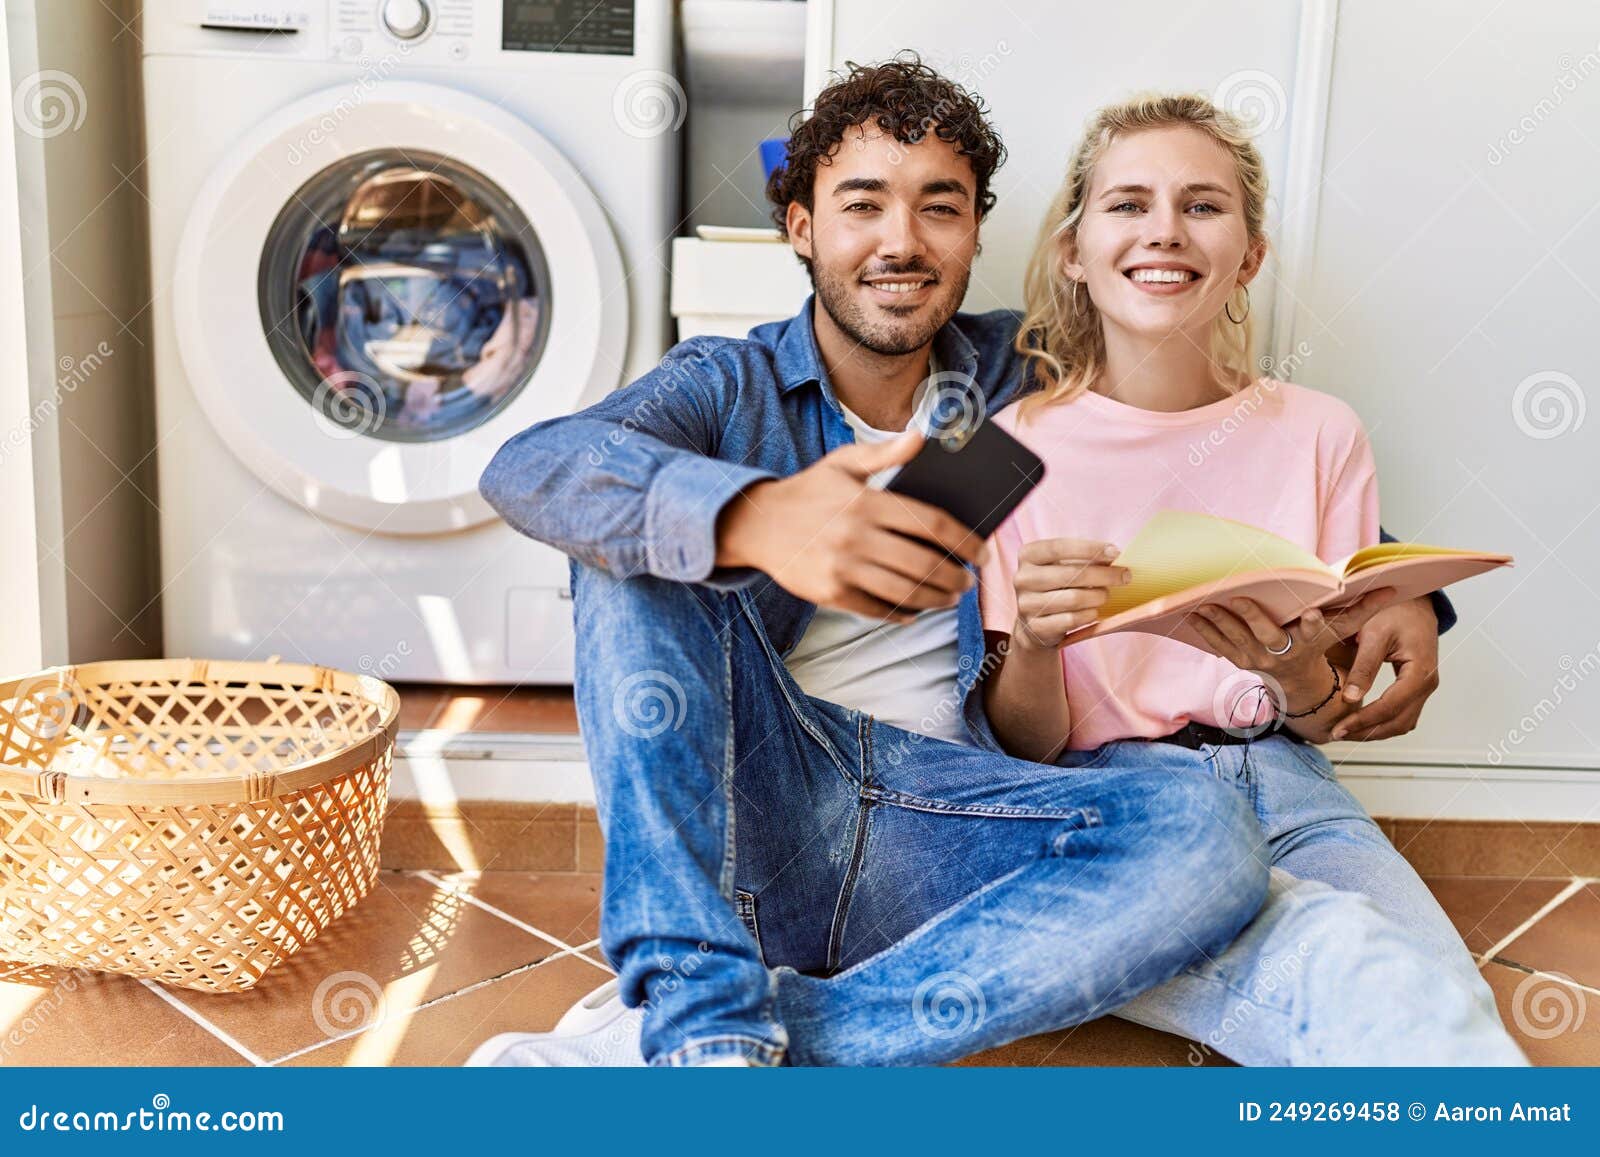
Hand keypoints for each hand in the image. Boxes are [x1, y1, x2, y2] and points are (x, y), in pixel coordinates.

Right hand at [715, 428, 987, 622]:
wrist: (756, 524)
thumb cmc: (808, 491)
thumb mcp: (842, 463)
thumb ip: (884, 453)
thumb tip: (923, 437)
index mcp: (866, 502)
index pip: (931, 523)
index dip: (965, 541)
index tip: (983, 552)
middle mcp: (856, 536)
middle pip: (923, 562)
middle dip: (955, 576)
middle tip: (968, 582)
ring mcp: (843, 568)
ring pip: (904, 590)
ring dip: (935, 598)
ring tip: (950, 597)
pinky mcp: (830, 593)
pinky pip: (877, 609)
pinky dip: (902, 613)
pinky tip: (915, 610)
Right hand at [1010, 537, 1129, 650]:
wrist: (1034, 625)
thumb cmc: (1055, 587)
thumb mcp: (1061, 567)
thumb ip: (1082, 560)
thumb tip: (1113, 556)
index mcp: (1027, 556)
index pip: (1058, 547)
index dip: (1089, 548)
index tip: (1115, 552)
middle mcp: (1022, 578)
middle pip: (1070, 574)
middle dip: (1103, 574)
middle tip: (1125, 576)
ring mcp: (1026, 604)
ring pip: (1073, 599)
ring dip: (1098, 596)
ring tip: (1106, 595)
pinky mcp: (1035, 627)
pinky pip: (1070, 620)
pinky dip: (1088, 615)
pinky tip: (1094, 612)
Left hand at [1190, 589, 1398, 713]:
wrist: (1294, 682)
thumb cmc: (1317, 647)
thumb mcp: (1341, 630)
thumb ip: (1363, 608)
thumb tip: (1395, 587)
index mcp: (1308, 643)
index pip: (1314, 632)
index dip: (1313, 624)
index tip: (1312, 613)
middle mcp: (1282, 653)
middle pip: (1267, 635)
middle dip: (1253, 617)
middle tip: (1239, 597)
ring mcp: (1257, 659)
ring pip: (1236, 639)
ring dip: (1220, 620)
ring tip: (1204, 601)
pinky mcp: (1237, 660)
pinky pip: (1217, 644)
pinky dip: (1204, 629)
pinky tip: (1191, 611)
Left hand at [1329, 596, 1440, 740]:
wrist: (1414, 601)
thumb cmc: (1395, 611)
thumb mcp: (1374, 634)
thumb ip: (1364, 667)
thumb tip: (1349, 698)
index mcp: (1420, 671)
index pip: (1390, 707)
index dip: (1363, 721)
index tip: (1338, 729)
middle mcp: (1427, 683)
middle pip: (1399, 722)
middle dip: (1367, 732)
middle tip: (1337, 735)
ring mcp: (1424, 686)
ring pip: (1403, 722)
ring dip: (1375, 731)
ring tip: (1345, 732)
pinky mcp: (1417, 686)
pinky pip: (1403, 713)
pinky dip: (1383, 721)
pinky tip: (1360, 721)